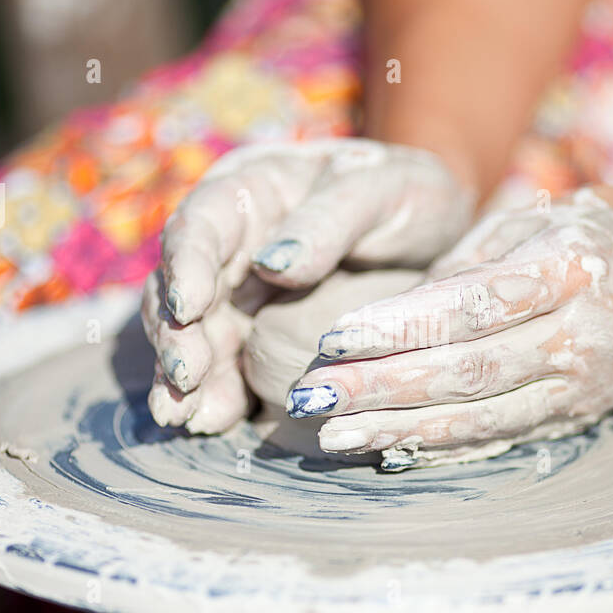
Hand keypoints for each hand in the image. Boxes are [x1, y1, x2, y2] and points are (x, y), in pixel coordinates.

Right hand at [143, 138, 474, 432]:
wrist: (438, 241)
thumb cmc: (408, 197)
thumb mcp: (384, 192)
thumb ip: (331, 219)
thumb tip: (273, 264)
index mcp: (252, 192)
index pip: (201, 225)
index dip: (185, 266)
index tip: (187, 307)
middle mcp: (232, 246)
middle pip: (180, 287)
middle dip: (175, 335)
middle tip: (186, 378)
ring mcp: (239, 296)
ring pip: (192, 335)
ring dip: (182, 376)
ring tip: (183, 414)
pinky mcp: (255, 340)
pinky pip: (225, 369)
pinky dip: (215, 395)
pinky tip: (212, 421)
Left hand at [284, 184, 612, 468]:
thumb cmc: (603, 231)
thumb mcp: (541, 219)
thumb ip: (472, 263)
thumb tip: (396, 316)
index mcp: (569, 271)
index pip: (469, 307)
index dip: (399, 329)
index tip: (333, 340)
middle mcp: (579, 337)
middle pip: (466, 371)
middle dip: (381, 388)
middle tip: (310, 396)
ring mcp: (580, 387)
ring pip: (480, 417)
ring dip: (401, 430)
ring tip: (333, 436)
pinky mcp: (575, 418)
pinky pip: (501, 438)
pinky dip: (443, 449)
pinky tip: (390, 452)